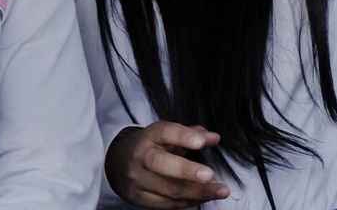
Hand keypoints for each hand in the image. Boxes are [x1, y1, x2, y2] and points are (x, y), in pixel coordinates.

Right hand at [104, 121, 230, 207]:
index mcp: (149, 136)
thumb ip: (192, 134)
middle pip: (162, 164)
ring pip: (167, 189)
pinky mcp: (138, 198)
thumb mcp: (167, 134)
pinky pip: (165, 204)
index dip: (183, 137)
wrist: (116, 162)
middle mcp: (140, 157)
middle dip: (187, 171)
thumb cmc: (151, 146)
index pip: (166, 133)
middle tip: (210, 175)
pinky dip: (187, 202)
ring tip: (220, 191)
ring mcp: (137, 180)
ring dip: (197, 192)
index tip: (201, 143)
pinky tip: (203, 198)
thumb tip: (214, 138)